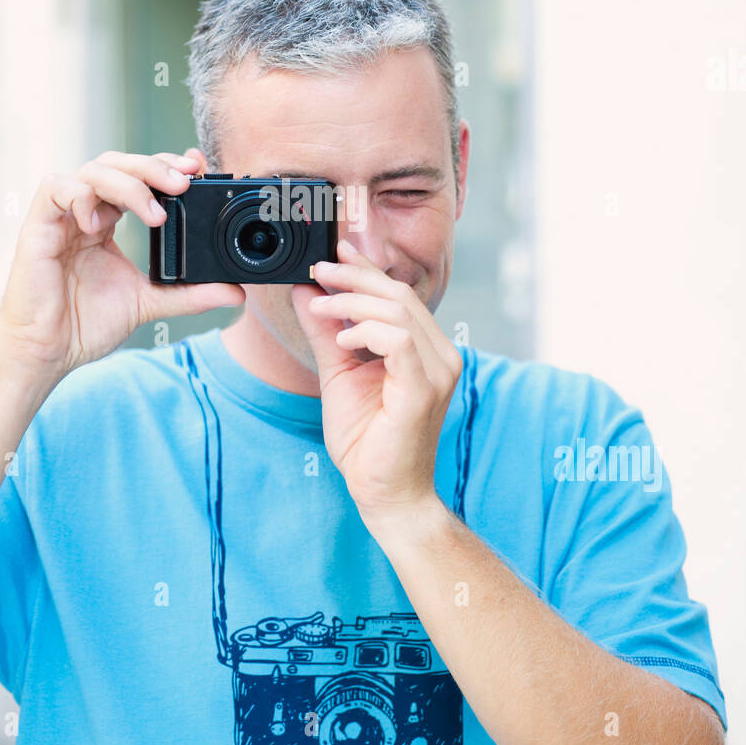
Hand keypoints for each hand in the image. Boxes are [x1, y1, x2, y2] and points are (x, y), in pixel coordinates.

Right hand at [0, 147, 243, 379]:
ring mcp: (62, 216)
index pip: (137, 176)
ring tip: (156, 212)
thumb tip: (236, 292)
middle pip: (118, 163)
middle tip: (184, 183)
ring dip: (129, 183)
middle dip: (154, 166)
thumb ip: (190, 294)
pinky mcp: (38, 225)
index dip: (164, 164)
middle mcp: (85, 211)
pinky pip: (55, 188)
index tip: (195, 167)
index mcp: (108, 220)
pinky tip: (100, 225)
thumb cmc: (85, 325)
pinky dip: (81, 196)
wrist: (48, 352)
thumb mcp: (149, 303)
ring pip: (93, 169)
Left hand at [291, 240, 461, 525]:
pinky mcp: (424, 390)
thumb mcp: (338, 372)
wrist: (384, 493)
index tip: (333, 251)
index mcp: (426, 348)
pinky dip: (366, 332)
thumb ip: (325, 332)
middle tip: (318, 269)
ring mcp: (438, 372)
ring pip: (399, 311)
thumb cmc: (366, 440)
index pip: (398, 295)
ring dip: (352, 302)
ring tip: (319, 306)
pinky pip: (399, 341)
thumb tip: (304, 291)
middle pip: (399, 294)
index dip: (366, 269)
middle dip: (355, 277)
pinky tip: (342, 340)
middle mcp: (441, 355)